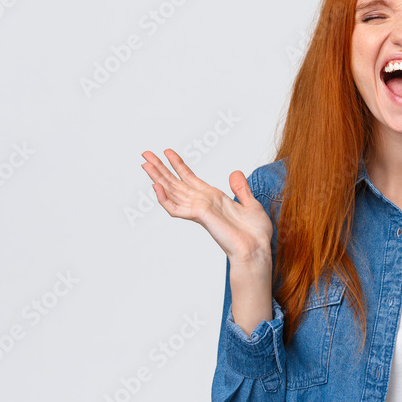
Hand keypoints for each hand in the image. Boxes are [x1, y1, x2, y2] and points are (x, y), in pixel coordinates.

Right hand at [139, 149, 273, 266]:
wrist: (256, 249)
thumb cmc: (254, 234)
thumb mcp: (251, 204)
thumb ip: (241, 189)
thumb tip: (235, 173)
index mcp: (213, 198)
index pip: (189, 177)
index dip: (177, 164)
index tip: (167, 152)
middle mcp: (202, 202)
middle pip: (175, 182)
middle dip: (160, 168)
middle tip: (145, 154)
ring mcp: (199, 209)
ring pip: (172, 192)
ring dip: (157, 177)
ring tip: (145, 164)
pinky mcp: (200, 216)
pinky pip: (176, 208)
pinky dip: (165, 198)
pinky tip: (157, 186)